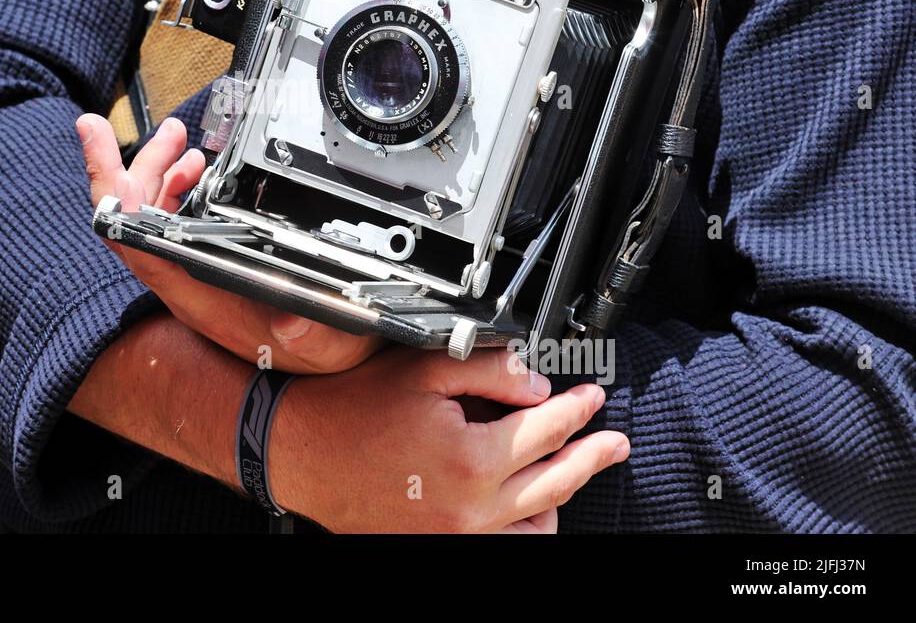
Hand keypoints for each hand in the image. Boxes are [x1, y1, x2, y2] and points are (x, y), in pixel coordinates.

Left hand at [78, 113, 382, 372]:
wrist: (309, 380)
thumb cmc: (309, 361)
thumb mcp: (325, 347)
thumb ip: (312, 334)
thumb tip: (294, 320)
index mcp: (195, 292)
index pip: (132, 237)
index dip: (111, 190)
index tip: (100, 145)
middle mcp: (180, 280)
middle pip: (131, 215)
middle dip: (140, 163)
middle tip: (168, 129)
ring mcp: (186, 273)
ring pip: (148, 215)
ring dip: (158, 171)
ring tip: (182, 141)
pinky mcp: (201, 267)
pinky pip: (169, 221)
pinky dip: (177, 188)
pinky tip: (197, 172)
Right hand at [269, 347, 629, 532]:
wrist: (303, 453)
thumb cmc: (353, 410)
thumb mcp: (422, 370)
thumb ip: (488, 369)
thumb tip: (538, 382)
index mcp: (470, 459)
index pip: (547, 430)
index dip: (576, 408)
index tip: (590, 396)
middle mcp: (470, 508)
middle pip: (556, 481)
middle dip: (592, 456)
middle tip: (614, 442)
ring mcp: (457, 536)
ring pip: (537, 525)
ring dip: (562, 495)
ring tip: (574, 471)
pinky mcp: (440, 547)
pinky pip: (505, 548)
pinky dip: (527, 529)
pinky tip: (532, 508)